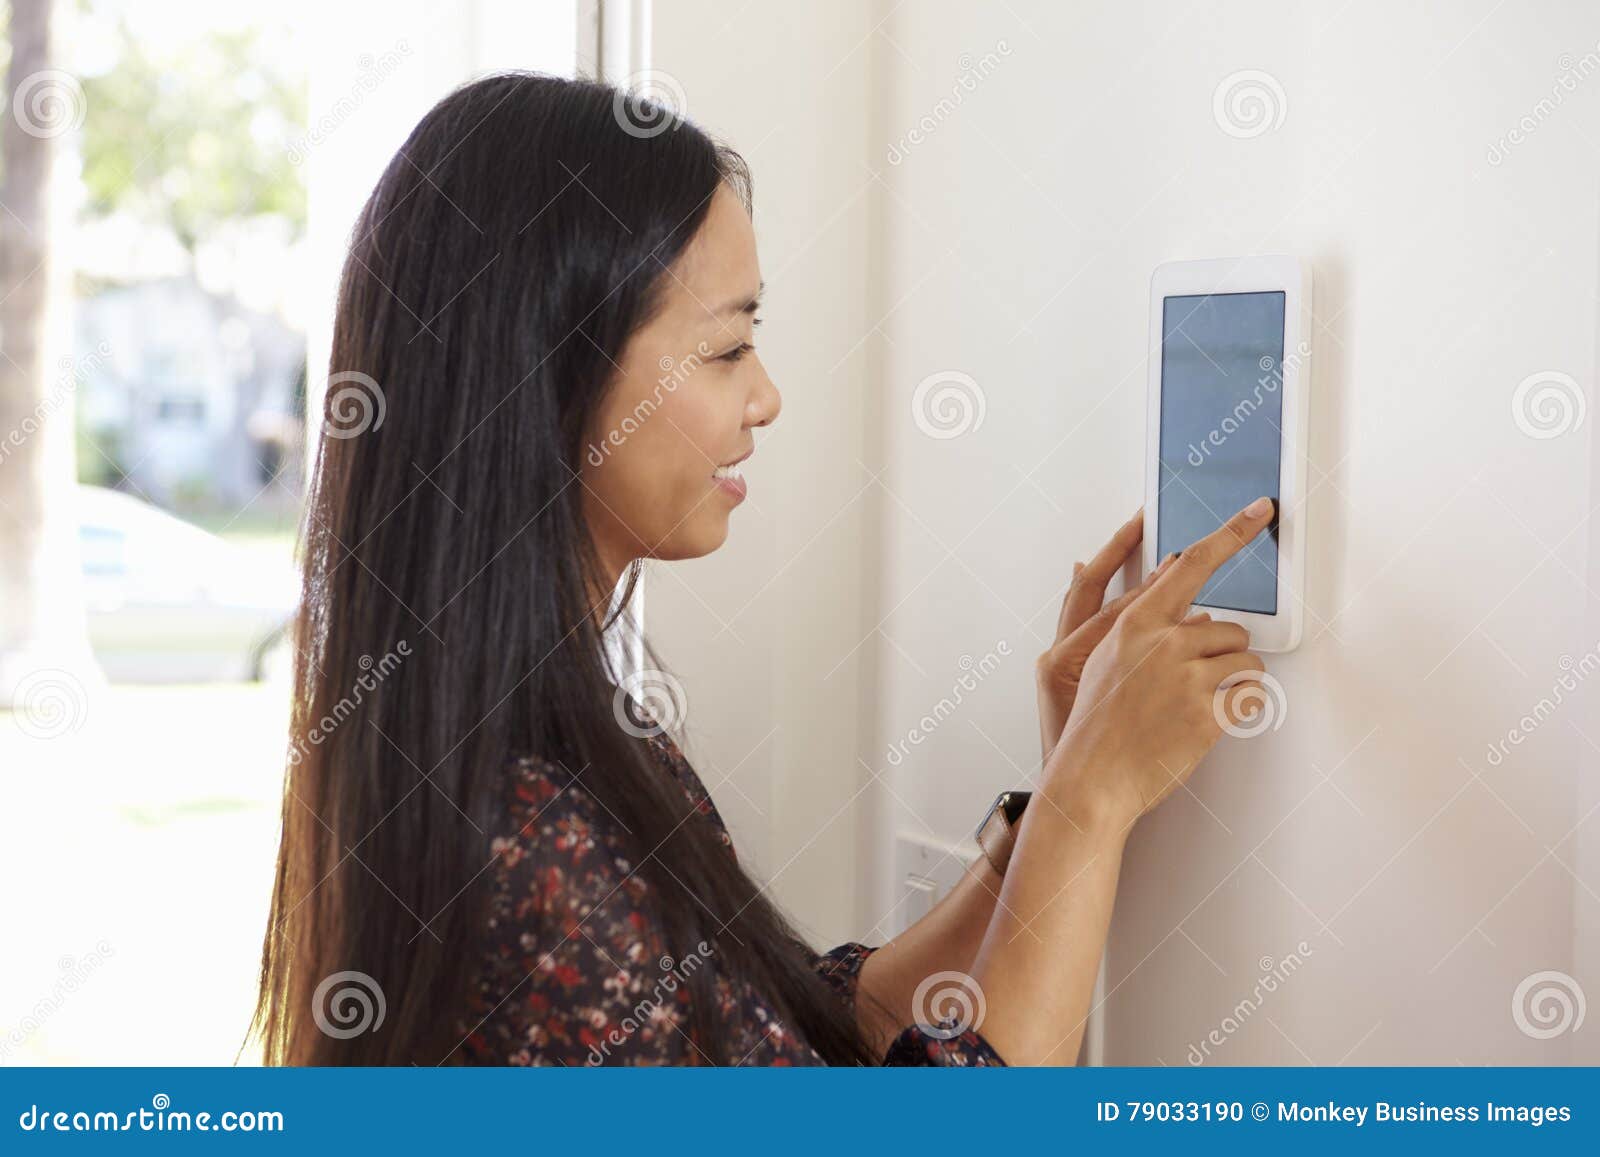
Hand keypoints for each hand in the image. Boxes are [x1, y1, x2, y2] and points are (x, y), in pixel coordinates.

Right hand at [1043, 497, 1274, 831]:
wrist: (1093, 777)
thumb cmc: (1099, 724)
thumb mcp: (1109, 660)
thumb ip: (1147, 628)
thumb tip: (1188, 610)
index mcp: (1136, 624)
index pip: (1191, 565)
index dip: (1230, 533)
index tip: (1258, 509)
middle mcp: (1164, 643)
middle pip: (1231, 629)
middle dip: (1222, 657)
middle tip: (1191, 687)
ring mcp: (1188, 678)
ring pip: (1246, 664)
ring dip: (1233, 685)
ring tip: (1194, 709)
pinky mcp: (1209, 713)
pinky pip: (1252, 698)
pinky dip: (1241, 711)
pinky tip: (1208, 723)